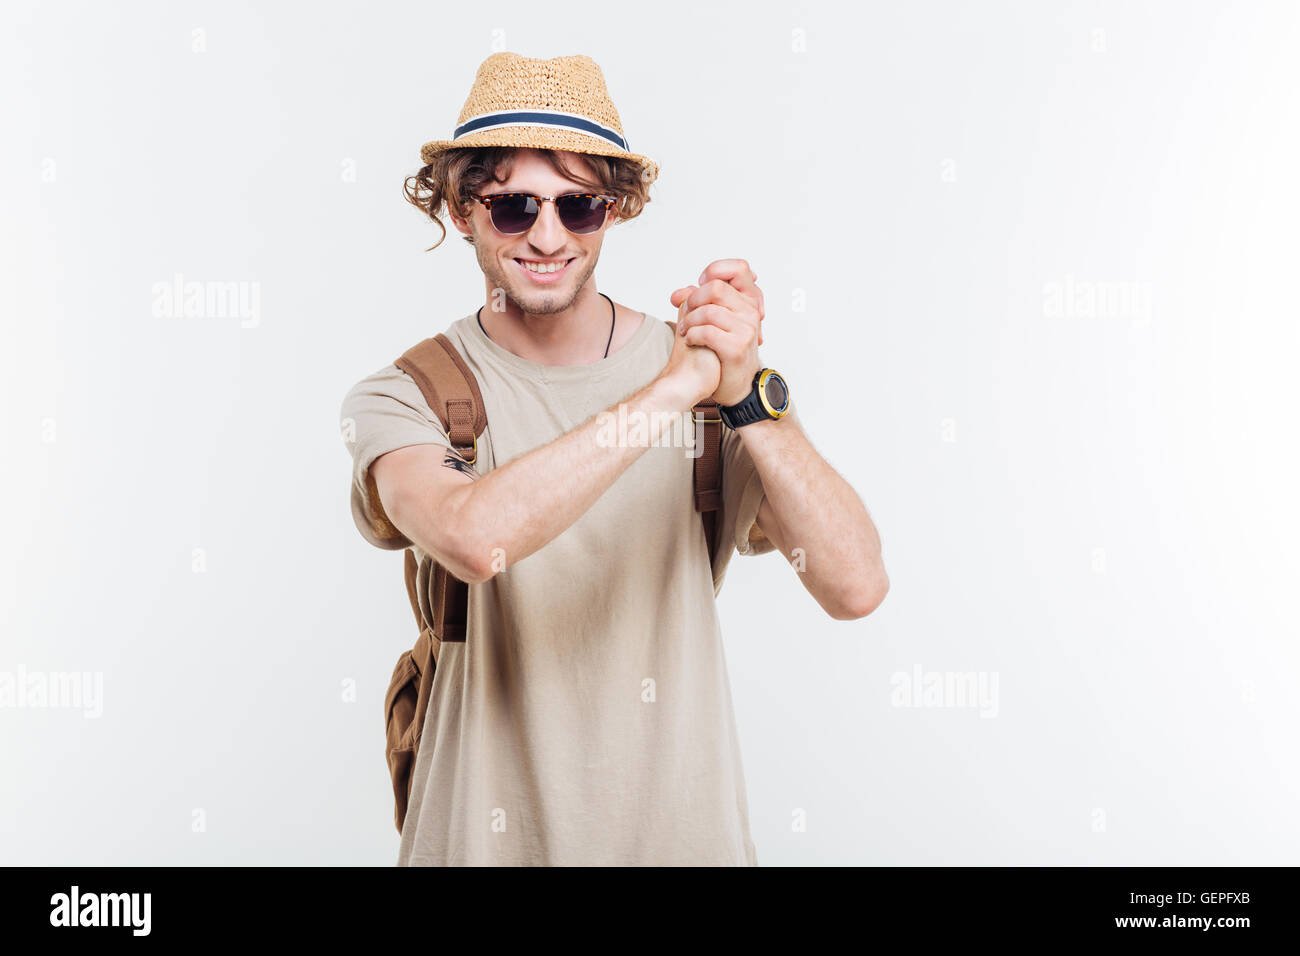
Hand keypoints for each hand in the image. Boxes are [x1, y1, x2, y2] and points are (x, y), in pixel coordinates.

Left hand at [669, 259, 763, 406]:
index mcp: (749, 301)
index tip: (701, 285)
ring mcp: (747, 329)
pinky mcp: (737, 347)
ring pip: (708, 311)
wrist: (736, 385)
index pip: (739, 268)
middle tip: (686, 314)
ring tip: (685, 330)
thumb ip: (697, 303)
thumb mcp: (715, 321)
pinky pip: (707, 332)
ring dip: (689, 321)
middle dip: (693, 300)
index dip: (714, 272)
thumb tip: (676, 295)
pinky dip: (692, 335)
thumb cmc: (724, 351)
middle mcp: (751, 312)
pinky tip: (690, 341)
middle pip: (716, 288)